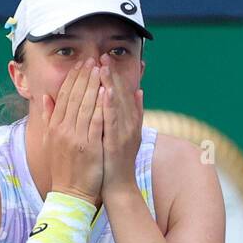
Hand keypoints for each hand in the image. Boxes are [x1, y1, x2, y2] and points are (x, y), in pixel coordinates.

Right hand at [41, 57, 104, 204]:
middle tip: (93, 60)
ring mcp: (76, 138)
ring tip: (101, 70)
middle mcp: (64, 130)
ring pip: (85, 106)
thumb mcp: (51, 141)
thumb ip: (49, 118)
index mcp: (55, 126)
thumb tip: (46, 98)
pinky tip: (107, 93)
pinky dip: (101, 106)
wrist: (70, 193)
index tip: (81, 65)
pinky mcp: (90, 147)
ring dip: (94, 85)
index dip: (73, 78)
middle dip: (85, 76)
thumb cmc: (64, 168)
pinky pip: (96, 122)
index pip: (64, 96)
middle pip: (75, 97)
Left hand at [99, 55, 142, 198]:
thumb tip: (139, 91)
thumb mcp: (125, 135)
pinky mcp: (117, 142)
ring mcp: (124, 134)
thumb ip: (132, 114)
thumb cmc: (116, 162)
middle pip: (121, 95)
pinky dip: (110, 105)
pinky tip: (105, 90)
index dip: (114, 76)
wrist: (118, 187)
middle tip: (102, 56)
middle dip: (111, 74)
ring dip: (111, 84)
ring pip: (117, 104)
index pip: (122, 94)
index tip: (104, 59)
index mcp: (129, 123)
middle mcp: (129, 125)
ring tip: (103, 66)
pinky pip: (112, 120)